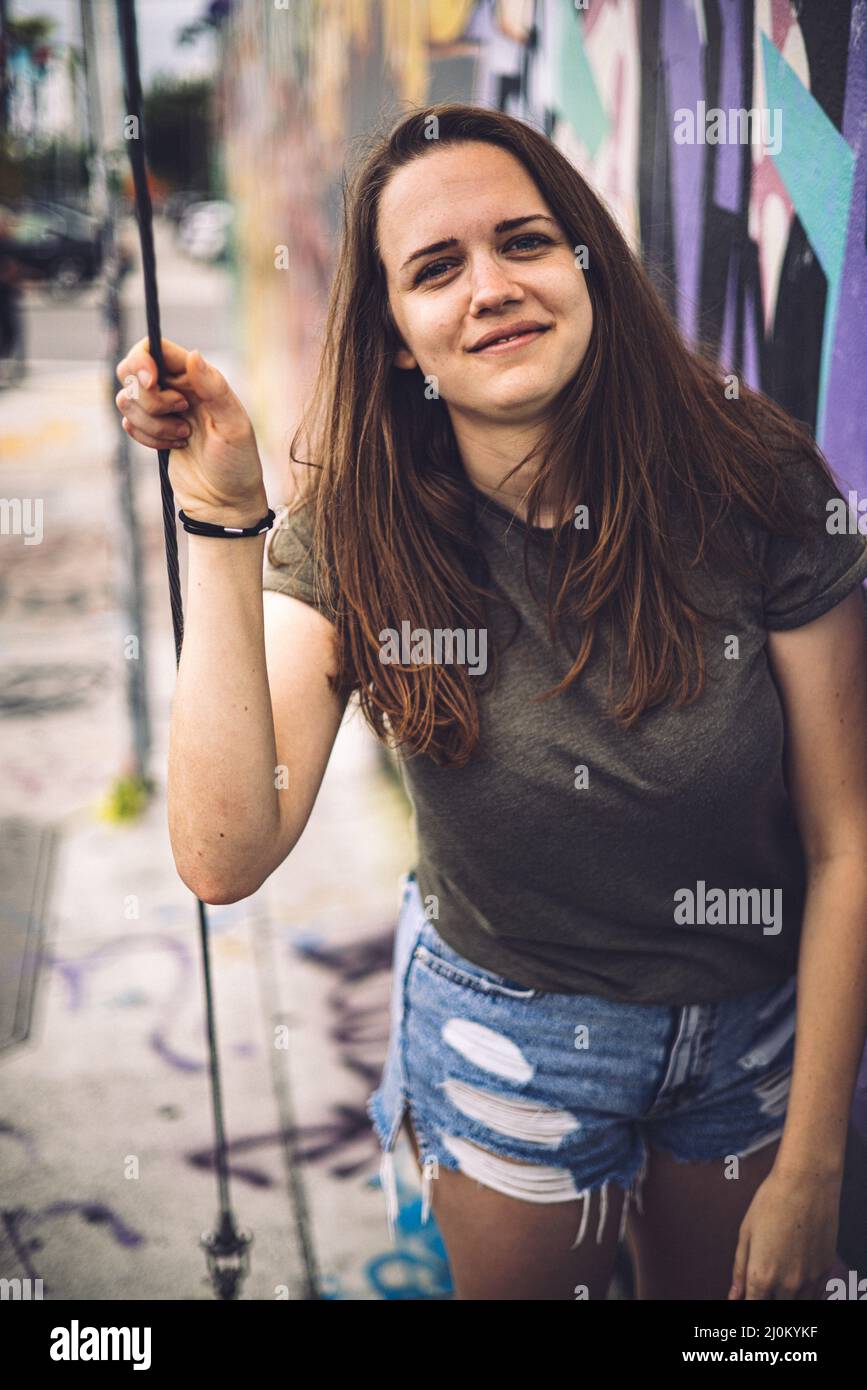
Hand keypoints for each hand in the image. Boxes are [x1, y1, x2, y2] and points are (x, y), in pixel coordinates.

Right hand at [114, 336, 267, 525]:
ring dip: (152, 423)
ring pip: (127, 401)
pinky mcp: (151, 432)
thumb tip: (193, 354)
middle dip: (148, 398)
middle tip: (181, 413)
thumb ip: (214, 388)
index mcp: (196, 377)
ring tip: (184, 436)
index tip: (152, 383)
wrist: (225, 501)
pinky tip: (175, 446)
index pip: (154, 349)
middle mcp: (175, 388)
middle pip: (131, 372)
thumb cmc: (238, 462)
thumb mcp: (234, 425)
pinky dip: (147, 438)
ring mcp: (161, 410)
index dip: (142, 360)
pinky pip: (129, 424)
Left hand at [728, 1167, 839, 1299]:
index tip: (745, 1295)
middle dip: (765, 1299)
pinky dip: (804, 1294)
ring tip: (778, 1279)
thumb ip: (740, 1269)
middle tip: (761, 1283)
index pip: (752, 1306)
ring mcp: (809, 1281)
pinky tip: (796, 1279)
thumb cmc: (770, 1203)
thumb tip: (733, 1296)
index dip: (746, 1302)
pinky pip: (814, 1296)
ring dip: (785, 1299)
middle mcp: (787, 1285)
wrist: (807, 1183)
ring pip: (796, 1306)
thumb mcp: (746, 1234)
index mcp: (761, 1276)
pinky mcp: (824, 1271)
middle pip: (774, 1308)